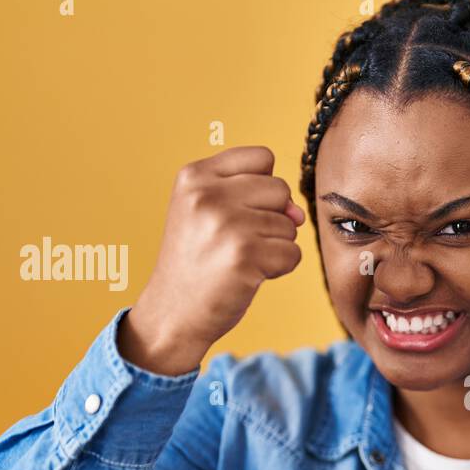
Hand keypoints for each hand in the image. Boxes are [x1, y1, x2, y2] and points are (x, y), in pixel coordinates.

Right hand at [119, 146, 305, 374]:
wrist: (172, 312)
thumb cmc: (196, 262)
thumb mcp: (205, 213)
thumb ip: (253, 197)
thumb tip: (297, 214)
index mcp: (194, 175)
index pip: (262, 156)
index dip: (263, 186)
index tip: (238, 209)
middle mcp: (207, 194)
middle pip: (280, 189)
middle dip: (271, 218)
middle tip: (236, 241)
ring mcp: (226, 224)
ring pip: (289, 225)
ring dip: (274, 246)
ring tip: (238, 259)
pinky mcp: (245, 255)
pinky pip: (293, 253)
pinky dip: (279, 268)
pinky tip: (248, 275)